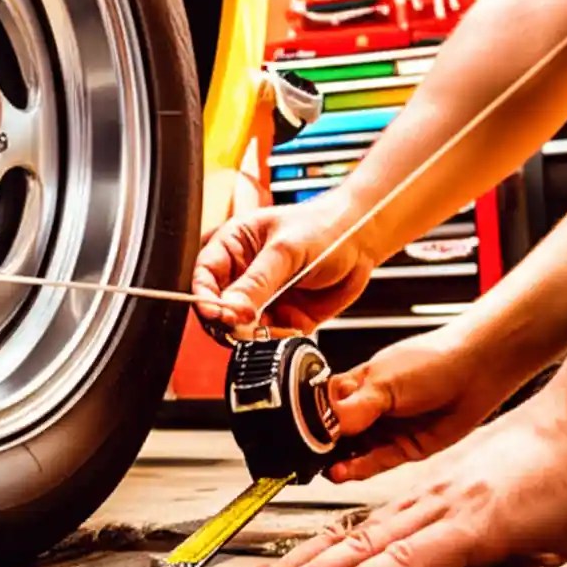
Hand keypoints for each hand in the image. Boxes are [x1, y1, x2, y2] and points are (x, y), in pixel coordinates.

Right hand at [193, 190, 377, 331]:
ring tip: (272, 325)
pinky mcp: (281, 319)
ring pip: (240, 328)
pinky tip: (290, 327)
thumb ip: (257, 282)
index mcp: (232, 246)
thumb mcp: (286, 250)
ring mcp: (261, 299)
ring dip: (253, 333)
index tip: (216, 312)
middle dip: (228, 319)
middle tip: (242, 323)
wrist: (362, 240)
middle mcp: (242, 275)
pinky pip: (268, 338)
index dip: (205, 296)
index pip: (204, 275)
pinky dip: (276, 339)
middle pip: (217, 307)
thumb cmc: (324, 227)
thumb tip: (232, 309)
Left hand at [233, 406, 566, 566]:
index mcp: (434, 499)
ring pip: (357, 553)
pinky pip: (401, 563)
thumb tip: (512, 562)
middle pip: (343, 543)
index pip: (361, 534)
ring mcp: (441, 511)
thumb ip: (509, 542)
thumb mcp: (529, 519)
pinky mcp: (467, 527)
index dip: (318, 558)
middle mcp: (425, 501)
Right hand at [324, 325, 529, 482]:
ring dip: (336, 461)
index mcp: (352, 386)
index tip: (296, 437)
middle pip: (331, 434)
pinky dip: (356, 469)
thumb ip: (352, 408)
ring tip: (324, 467)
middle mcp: (364, 409)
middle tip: (306, 457)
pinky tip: (341, 471)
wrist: (476, 371)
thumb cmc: (432, 362)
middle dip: (319, 446)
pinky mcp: (401, 449)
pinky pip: (374, 463)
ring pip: (350, 452)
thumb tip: (322, 427)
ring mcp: (382, 430)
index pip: (318, 408)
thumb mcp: (384, 382)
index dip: (306, 423)